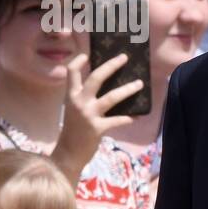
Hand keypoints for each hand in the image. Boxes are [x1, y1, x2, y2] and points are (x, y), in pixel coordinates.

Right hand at [51, 53, 140, 182]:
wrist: (68, 154)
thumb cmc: (72, 130)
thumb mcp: (73, 110)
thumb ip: (84, 97)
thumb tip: (106, 86)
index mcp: (71, 96)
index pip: (72, 72)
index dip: (79, 61)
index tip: (88, 54)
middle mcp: (79, 102)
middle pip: (96, 78)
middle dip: (112, 66)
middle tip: (124, 57)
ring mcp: (88, 114)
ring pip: (112, 97)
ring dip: (128, 89)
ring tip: (139, 84)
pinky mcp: (98, 128)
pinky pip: (118, 120)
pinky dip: (129, 117)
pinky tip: (137, 116)